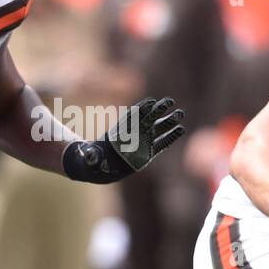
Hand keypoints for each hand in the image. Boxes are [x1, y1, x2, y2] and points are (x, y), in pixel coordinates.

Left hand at [63, 96, 184, 182]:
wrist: (100, 166)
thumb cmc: (93, 160)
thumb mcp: (90, 157)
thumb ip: (91, 155)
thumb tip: (88, 154)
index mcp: (120, 131)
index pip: (132, 117)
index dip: (141, 109)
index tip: (150, 102)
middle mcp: (133, 134)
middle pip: (148, 119)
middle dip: (158, 110)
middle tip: (170, 102)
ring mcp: (142, 142)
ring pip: (157, 129)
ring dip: (168, 121)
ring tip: (180, 113)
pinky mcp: (148, 153)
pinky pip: (162, 144)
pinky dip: (170, 137)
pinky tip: (180, 129)